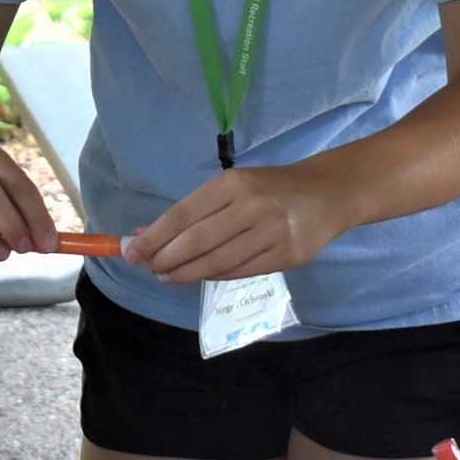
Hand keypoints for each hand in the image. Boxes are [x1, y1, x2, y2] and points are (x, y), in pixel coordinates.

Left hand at [125, 165, 345, 282]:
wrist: (327, 194)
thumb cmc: (271, 188)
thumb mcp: (233, 187)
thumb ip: (194, 210)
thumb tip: (146, 232)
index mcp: (233, 183)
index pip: (183, 214)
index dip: (154, 236)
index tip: (131, 251)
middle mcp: (251, 206)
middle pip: (197, 241)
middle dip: (166, 258)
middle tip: (148, 267)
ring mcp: (271, 232)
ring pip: (217, 262)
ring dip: (186, 272)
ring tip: (167, 276)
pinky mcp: (286, 255)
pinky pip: (240, 271)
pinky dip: (215, 276)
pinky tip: (200, 275)